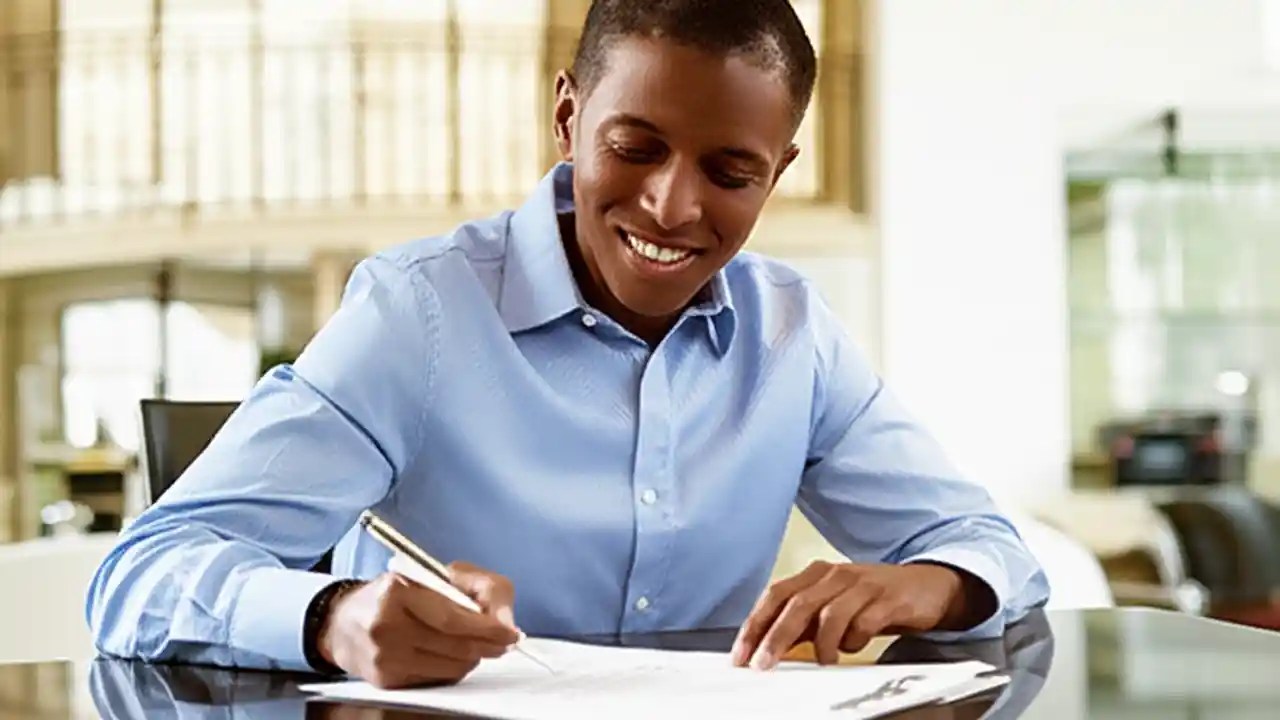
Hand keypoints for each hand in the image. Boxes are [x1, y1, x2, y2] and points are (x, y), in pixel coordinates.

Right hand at [317, 562, 521, 687]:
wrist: (342, 623)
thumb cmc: (393, 595)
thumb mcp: (431, 575)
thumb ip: (474, 589)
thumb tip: (504, 622)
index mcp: (397, 590)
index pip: (453, 617)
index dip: (487, 627)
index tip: (510, 632)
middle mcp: (386, 625)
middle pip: (454, 646)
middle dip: (488, 645)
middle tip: (505, 642)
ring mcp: (384, 657)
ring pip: (450, 667)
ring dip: (472, 658)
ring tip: (476, 646)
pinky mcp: (385, 680)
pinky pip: (435, 679)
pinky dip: (452, 669)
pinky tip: (450, 656)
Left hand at [731, 560, 986, 669]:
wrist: (927, 586)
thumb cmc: (873, 600)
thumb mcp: (834, 607)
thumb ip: (804, 623)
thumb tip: (767, 649)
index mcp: (816, 574)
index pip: (775, 595)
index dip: (755, 624)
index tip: (741, 654)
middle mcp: (836, 575)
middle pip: (796, 604)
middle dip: (775, 637)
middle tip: (763, 665)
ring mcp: (863, 585)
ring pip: (829, 613)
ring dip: (820, 643)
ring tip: (823, 661)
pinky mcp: (889, 599)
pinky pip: (864, 621)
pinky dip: (854, 640)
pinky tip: (853, 649)